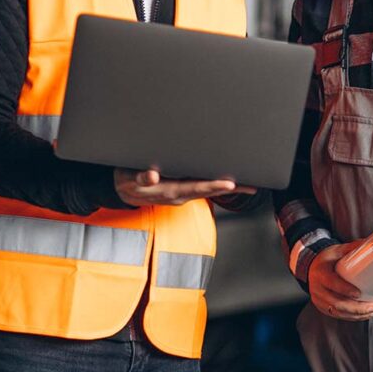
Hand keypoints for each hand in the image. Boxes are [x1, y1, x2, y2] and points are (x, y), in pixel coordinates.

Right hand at [115, 169, 239, 206]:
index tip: (229, 184)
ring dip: (228, 188)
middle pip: (208, 191)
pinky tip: (232, 184)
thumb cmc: (127, 180)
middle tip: (249, 185)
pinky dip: (219, 187)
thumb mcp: (129, 178)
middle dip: (229, 188)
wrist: (123, 190)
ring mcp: (182, 194)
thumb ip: (141, 178)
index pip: (195, 188)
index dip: (213, 186)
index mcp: (169, 191)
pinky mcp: (182, 190)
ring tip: (249, 185)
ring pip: (208, 191)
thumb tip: (152, 176)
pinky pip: (204, 189)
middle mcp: (179, 195)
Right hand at [308, 241, 372, 320]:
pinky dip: (353, 316)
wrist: (311, 268)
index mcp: (320, 273)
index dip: (345, 289)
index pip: (332, 283)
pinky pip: (338, 315)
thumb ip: (351, 248)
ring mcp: (319, 300)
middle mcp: (317, 289)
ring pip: (339, 312)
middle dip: (357, 308)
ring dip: (358, 314)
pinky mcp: (323, 308)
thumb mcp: (336, 251)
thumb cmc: (326, 260)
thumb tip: (369, 244)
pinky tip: (365, 314)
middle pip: (337, 303)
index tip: (359, 293)